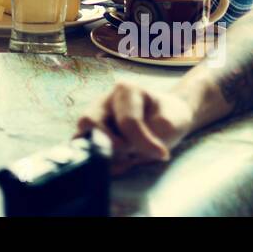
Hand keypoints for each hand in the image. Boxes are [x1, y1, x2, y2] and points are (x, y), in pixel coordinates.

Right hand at [76, 81, 195, 173]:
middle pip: (90, 122)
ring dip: (104, 152)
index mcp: (126, 90)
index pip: (127, 121)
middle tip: (133, 154)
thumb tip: (121, 155)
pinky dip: (101, 158)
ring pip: (83, 135)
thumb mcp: (169, 125)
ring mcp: (94, 115)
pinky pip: (84, 146)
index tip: (162, 154)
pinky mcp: (90, 131)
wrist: (167, 116)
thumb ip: (147, 138)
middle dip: (113, 144)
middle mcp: (104, 99)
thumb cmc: (168, 116)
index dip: (143, 143)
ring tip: (128, 158)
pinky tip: (119, 161)